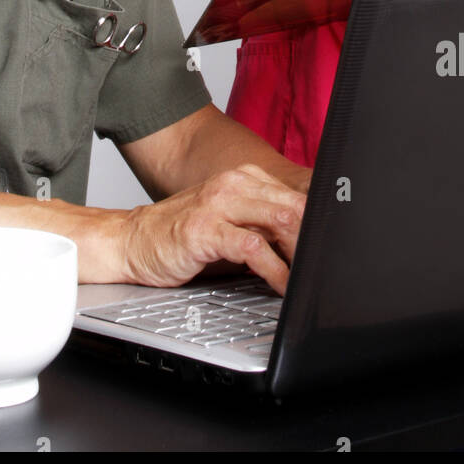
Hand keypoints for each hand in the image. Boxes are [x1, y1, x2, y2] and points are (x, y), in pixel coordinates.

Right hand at [121, 164, 305, 295]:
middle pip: (295, 206)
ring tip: (305, 278)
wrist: (133, 239)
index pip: (296, 195)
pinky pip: (253, 247)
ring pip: (279, 221)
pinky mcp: (205, 230)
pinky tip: (280, 285)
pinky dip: (275, 270)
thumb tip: (305, 242)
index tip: (329, 249)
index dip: (318, 224)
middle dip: (313, 240)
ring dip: (299, 255)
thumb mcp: (228, 219)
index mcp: (244, 178)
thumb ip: (261, 223)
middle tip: (319, 269)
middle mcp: (233, 184)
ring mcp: (218, 205)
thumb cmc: (182, 233)